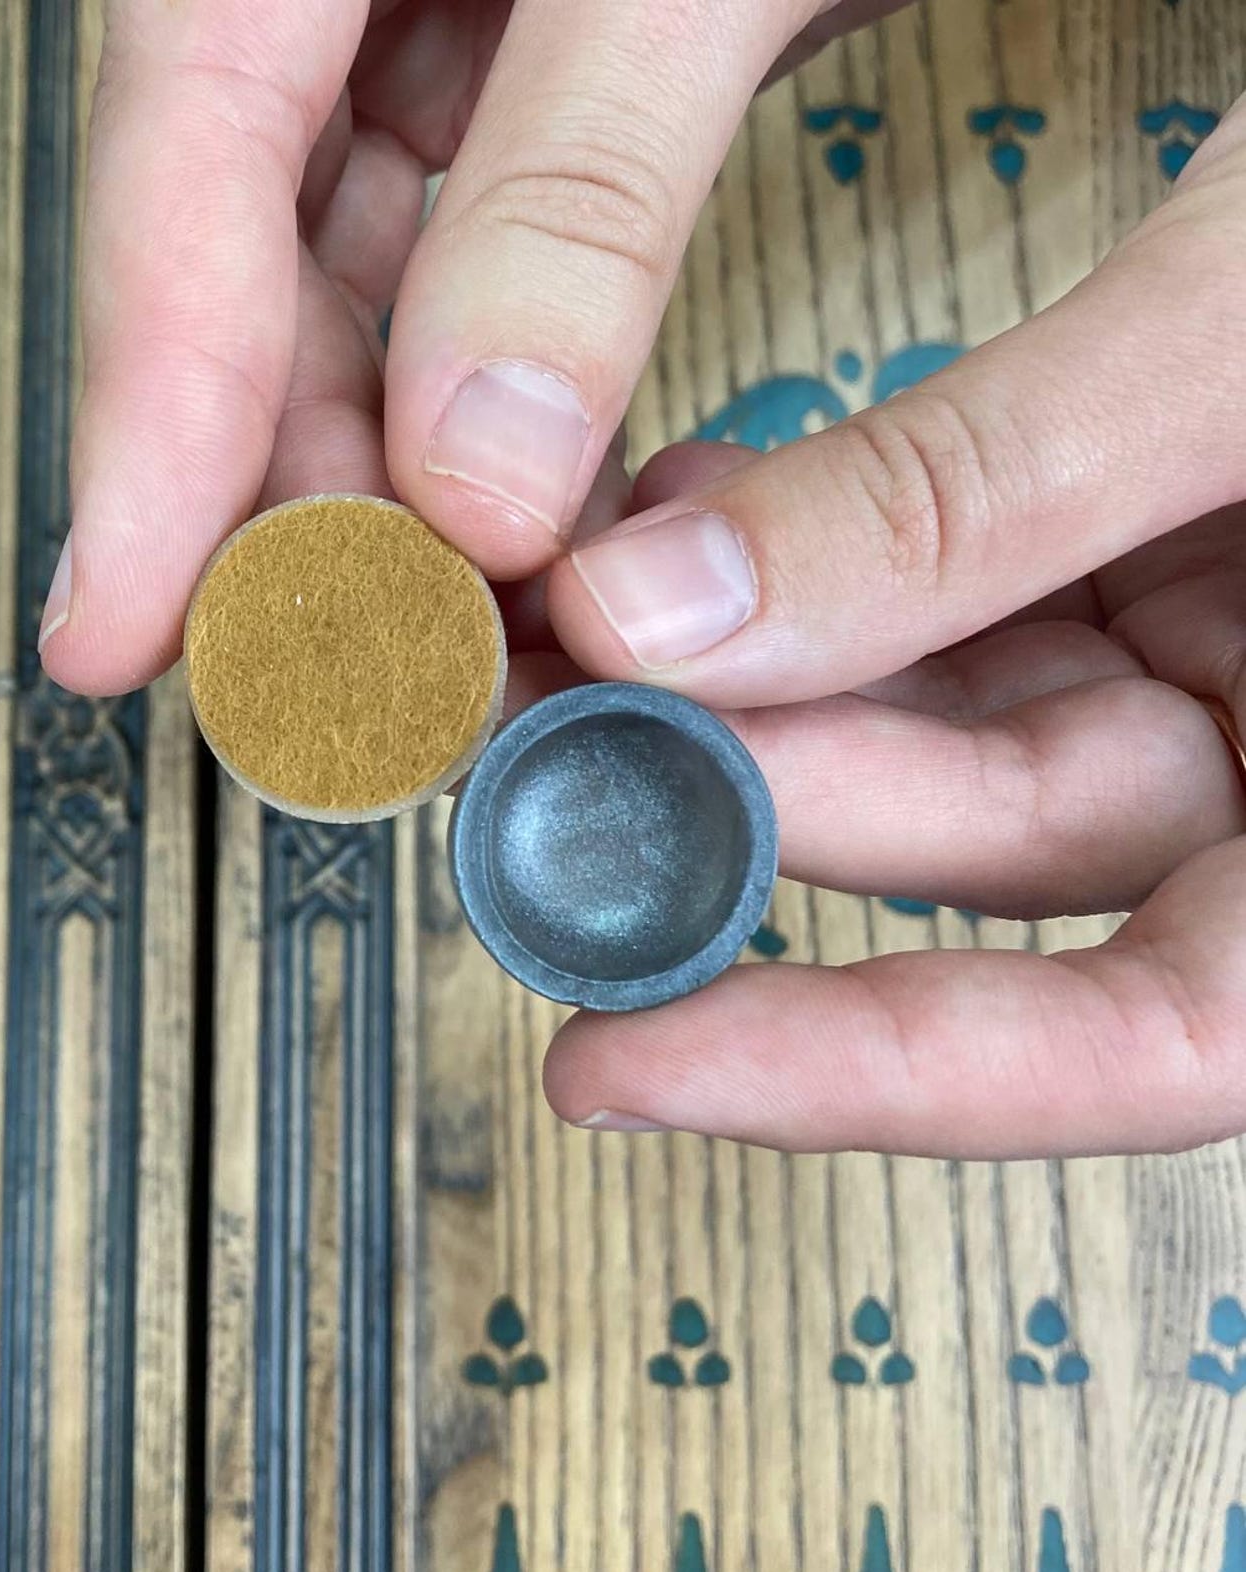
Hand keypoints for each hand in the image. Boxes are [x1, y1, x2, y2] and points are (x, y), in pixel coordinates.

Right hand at [38, 0, 894, 691]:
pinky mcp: (509, 88)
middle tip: (314, 668)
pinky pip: (450, 277)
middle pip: (241, 251)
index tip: (119, 627)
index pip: (181, 154)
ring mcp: (414, 29)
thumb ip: (585, 190)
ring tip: (419, 632)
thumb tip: (477, 478)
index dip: (148, 418)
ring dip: (380, 480)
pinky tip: (509, 523)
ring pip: (342, 290)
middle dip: (278, 479)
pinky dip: (478, 418)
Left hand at [541, 100, 1245, 1158]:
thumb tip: (662, 621)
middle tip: (542, 745)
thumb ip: (974, 498)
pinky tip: (681, 521)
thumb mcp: (1242, 351)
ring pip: (935, 720)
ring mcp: (1207, 653)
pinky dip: (804, 569)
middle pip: (986, 853)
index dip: (868, 1075)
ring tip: (580, 611)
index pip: (1144, 1037)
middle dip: (748, 797)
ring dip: (745, 672)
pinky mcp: (1129, 553)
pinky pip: (940, 602)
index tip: (619, 1065)